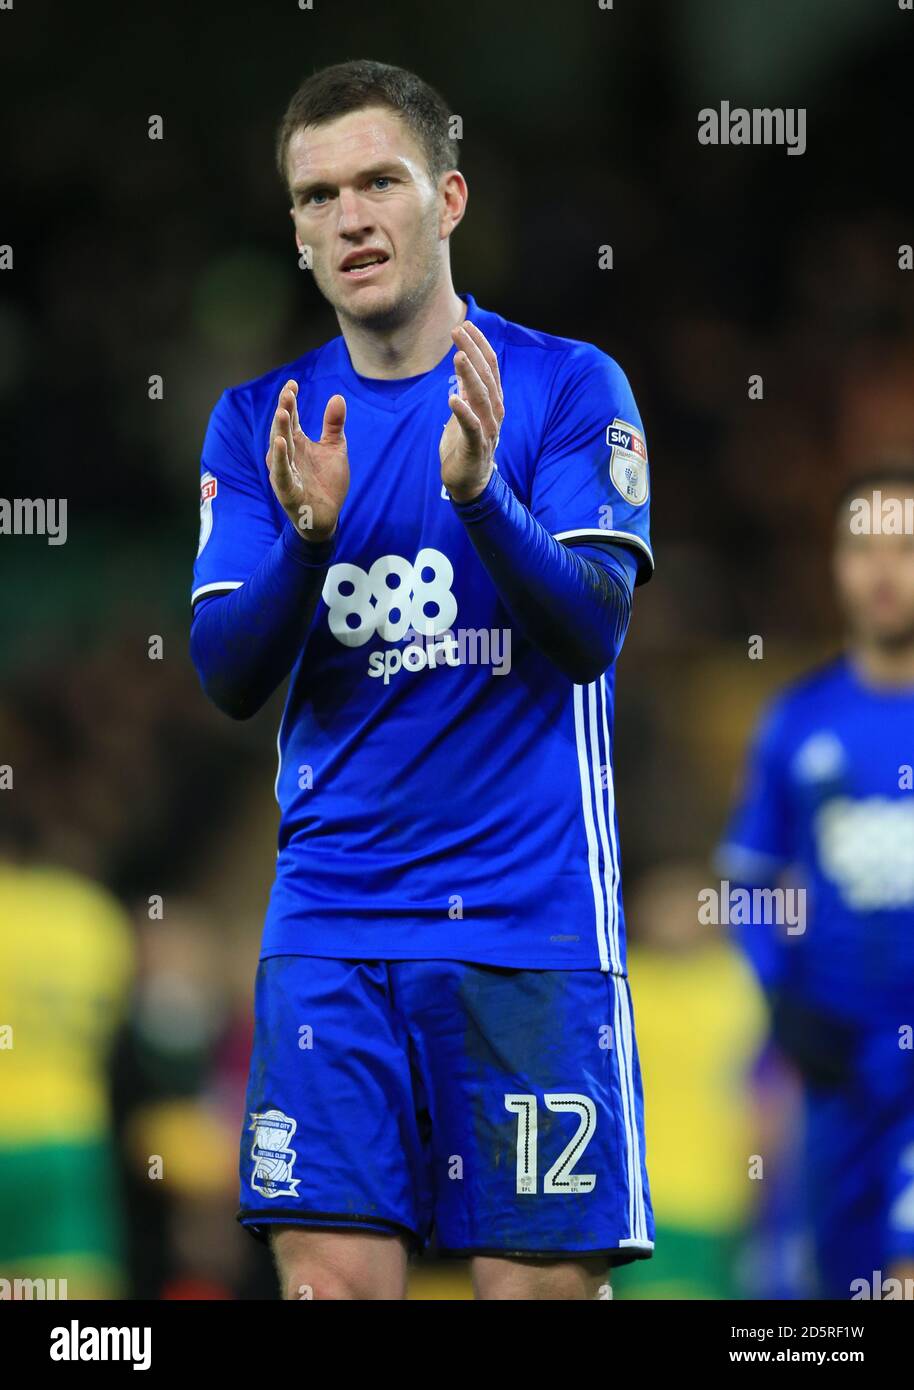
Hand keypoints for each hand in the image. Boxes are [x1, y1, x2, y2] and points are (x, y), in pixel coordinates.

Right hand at [266, 381, 348, 541]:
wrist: (327, 516)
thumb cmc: (326, 482)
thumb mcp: (334, 448)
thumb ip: (333, 424)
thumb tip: (337, 396)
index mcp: (296, 443)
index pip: (291, 418)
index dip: (290, 401)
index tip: (293, 383)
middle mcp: (286, 455)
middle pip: (283, 429)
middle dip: (284, 410)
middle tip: (288, 393)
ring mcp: (284, 472)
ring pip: (279, 448)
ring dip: (279, 430)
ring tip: (282, 412)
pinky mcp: (286, 490)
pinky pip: (281, 472)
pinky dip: (279, 459)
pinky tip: (281, 443)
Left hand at [439, 320, 503, 502]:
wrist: (468, 483)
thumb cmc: (465, 447)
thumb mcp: (465, 413)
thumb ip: (468, 392)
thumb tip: (464, 367)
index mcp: (492, 402)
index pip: (489, 367)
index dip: (479, 344)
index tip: (464, 325)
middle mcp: (494, 413)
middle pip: (486, 377)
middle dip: (473, 351)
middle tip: (457, 330)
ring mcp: (488, 431)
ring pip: (481, 398)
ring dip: (470, 376)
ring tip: (458, 356)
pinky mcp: (476, 448)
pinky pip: (471, 427)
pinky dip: (463, 412)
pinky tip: (452, 397)